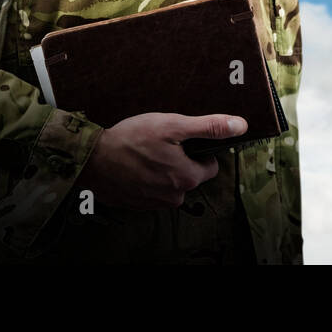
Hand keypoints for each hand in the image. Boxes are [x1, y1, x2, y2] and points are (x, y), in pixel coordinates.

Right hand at [76, 112, 246, 209]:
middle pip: (190, 175)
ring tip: (144, 153)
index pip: (210, 166)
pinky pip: (151, 190)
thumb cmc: (131, 140)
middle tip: (159, 144)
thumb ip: (209, 127)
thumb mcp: (174, 126)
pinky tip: (134, 165)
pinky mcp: (137, 204)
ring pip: (170, 183)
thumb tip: (240, 126)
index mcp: (187, 179)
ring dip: (162, 169)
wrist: (90, 159)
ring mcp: (154, 203)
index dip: (198, 150)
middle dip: (179, 160)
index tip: (181, 141)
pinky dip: (146, 178)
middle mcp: (173, 197)